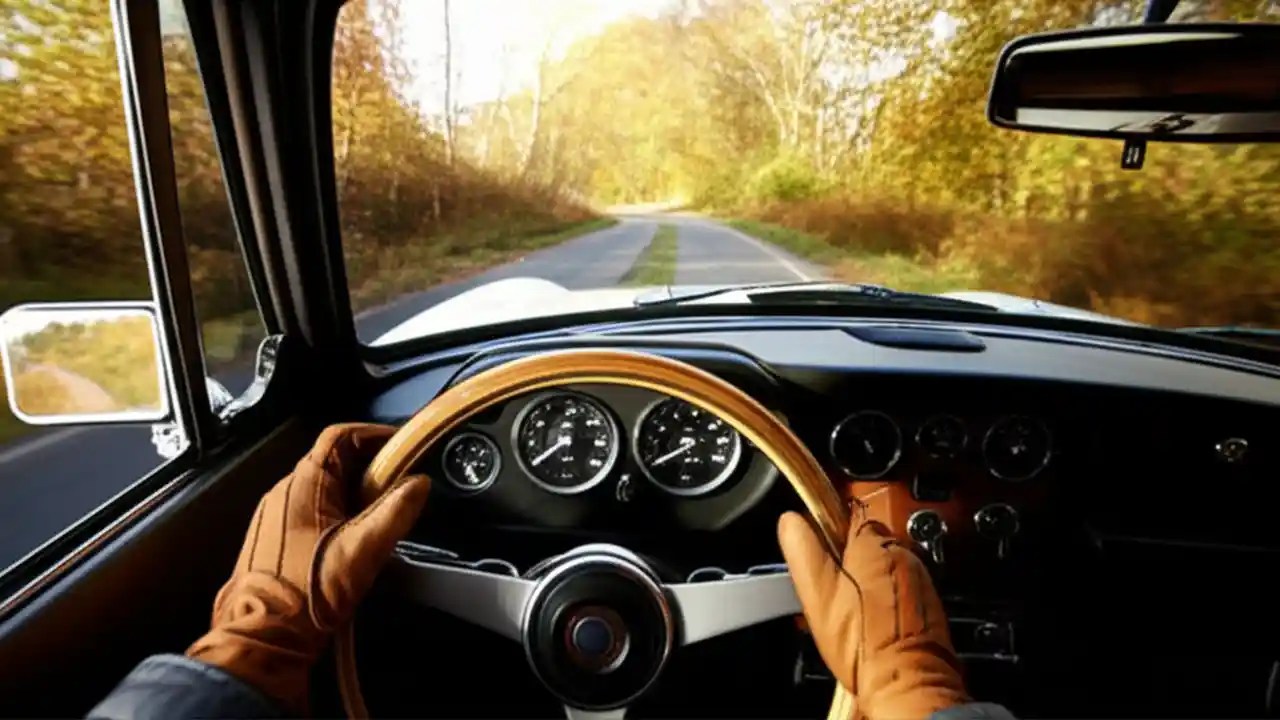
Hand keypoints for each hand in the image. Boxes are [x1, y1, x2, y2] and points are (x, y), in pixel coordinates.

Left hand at [187, 423, 429, 713]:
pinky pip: (310, 511)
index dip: (375, 435)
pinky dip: (337, 513)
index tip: (403, 448)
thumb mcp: (364, 550)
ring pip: (323, 489)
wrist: (262, 638)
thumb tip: (420, 483)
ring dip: (354, 493)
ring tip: (381, 515)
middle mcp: (283, 492)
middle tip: (399, 486)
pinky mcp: (271, 540)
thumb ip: (396, 512)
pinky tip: (353, 539)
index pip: (340, 437)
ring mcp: (273, 516)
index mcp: (303, 484)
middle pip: (333, 462)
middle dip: (370, 469)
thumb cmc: (309, 591)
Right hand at [778, 510, 968, 718]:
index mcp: (872, 545)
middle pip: (868, 540)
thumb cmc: (864, 644)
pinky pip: (902, 586)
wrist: (906, 682)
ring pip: (886, 564)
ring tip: (855, 608)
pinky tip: (875, 619)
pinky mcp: (929, 600)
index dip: (828, 532)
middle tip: (834, 588)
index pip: (847, 515)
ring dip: (870, 578)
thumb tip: (791, 522)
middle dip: (849, 558)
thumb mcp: (818, 594)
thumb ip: (803, 551)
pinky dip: (888, 597)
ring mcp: (920, 578)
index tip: (820, 552)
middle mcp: (902, 555)